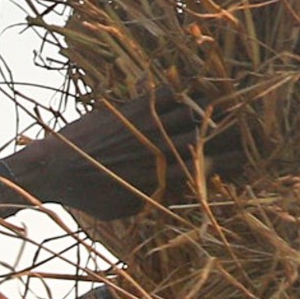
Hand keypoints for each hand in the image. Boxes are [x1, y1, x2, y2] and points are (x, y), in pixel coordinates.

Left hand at [0, 91, 232, 219]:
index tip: (247, 157)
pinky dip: (186, 90)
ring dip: (213, 108)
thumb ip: (156, 198)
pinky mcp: (132, 106)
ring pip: (193, 109)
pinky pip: (168, 93)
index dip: (233, 160)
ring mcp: (146, 123)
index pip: (209, 165)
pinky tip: (194, 90)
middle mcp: (158, 147)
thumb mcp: (125, 208)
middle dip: (231, 131)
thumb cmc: (86, 196)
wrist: (52, 167)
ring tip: (227, 107)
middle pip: (207, 135)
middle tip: (247, 127)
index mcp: (161, 176)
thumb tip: (184, 192)